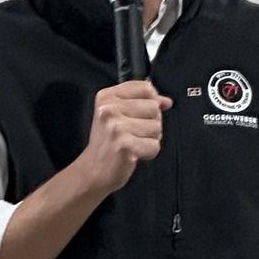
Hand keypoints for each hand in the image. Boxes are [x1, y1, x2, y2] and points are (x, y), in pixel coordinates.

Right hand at [80, 79, 171, 194]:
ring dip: (150, 139)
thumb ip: (143, 103)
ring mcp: (116, 127)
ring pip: (157, 127)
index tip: (143, 114)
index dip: (152, 101)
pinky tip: (134, 154)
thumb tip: (166, 101)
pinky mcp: (125, 145)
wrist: (93, 171)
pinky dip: (149, 153)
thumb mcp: (118, 115)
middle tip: (134, 134)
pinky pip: (154, 145)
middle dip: (151, 123)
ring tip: (133, 143)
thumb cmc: (107, 144)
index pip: (145, 88)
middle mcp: (109, 109)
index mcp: (107, 97)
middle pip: (154, 107)